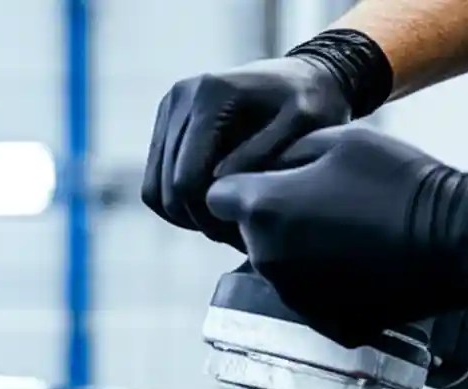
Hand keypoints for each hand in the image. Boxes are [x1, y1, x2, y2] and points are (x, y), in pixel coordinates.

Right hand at [141, 30, 391, 247]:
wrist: (306, 75)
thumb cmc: (313, 103)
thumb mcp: (303, 125)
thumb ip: (262, 153)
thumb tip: (217, 182)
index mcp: (209, 96)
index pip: (186, 181)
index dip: (210, 218)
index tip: (244, 233)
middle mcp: (180, 96)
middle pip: (165, 190)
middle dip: (199, 221)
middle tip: (238, 236)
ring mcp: (169, 107)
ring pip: (154, 190)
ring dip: (185, 217)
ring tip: (227, 221)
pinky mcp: (167, 121)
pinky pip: (155, 180)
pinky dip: (178, 204)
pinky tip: (214, 206)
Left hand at [205, 126, 467, 346]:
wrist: (456, 240)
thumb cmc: (401, 183)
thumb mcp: (339, 139)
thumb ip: (285, 150)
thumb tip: (265, 165)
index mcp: (263, 210)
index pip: (217, 196)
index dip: (241, 182)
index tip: (271, 177)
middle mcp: (267, 259)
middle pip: (249, 233)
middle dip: (272, 216)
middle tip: (322, 199)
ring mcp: (295, 297)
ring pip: (278, 266)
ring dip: (299, 248)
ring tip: (348, 229)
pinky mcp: (324, 322)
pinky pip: (310, 296)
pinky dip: (326, 281)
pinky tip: (362, 261)